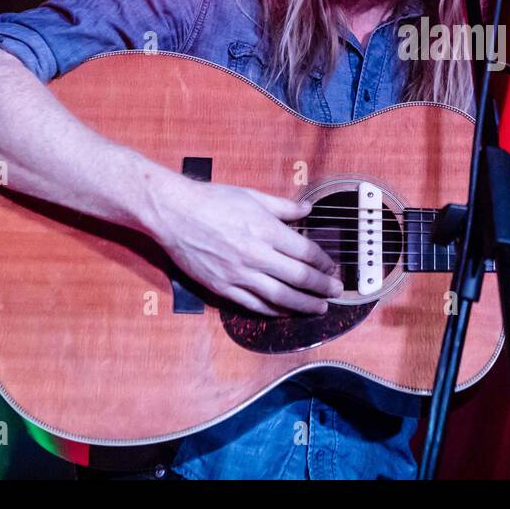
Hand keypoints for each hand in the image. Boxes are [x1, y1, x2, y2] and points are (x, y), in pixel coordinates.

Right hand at [149, 177, 342, 316]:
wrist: (173, 213)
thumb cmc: (212, 201)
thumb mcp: (252, 196)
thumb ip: (284, 207)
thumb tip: (307, 210)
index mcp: (266, 230)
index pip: (306, 252)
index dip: (324, 263)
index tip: (333, 268)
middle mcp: (256, 255)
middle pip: (300, 278)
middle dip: (322, 287)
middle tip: (336, 292)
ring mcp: (239, 274)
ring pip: (280, 298)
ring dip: (304, 305)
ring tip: (319, 308)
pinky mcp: (222, 287)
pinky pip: (254, 305)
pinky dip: (273, 311)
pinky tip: (285, 313)